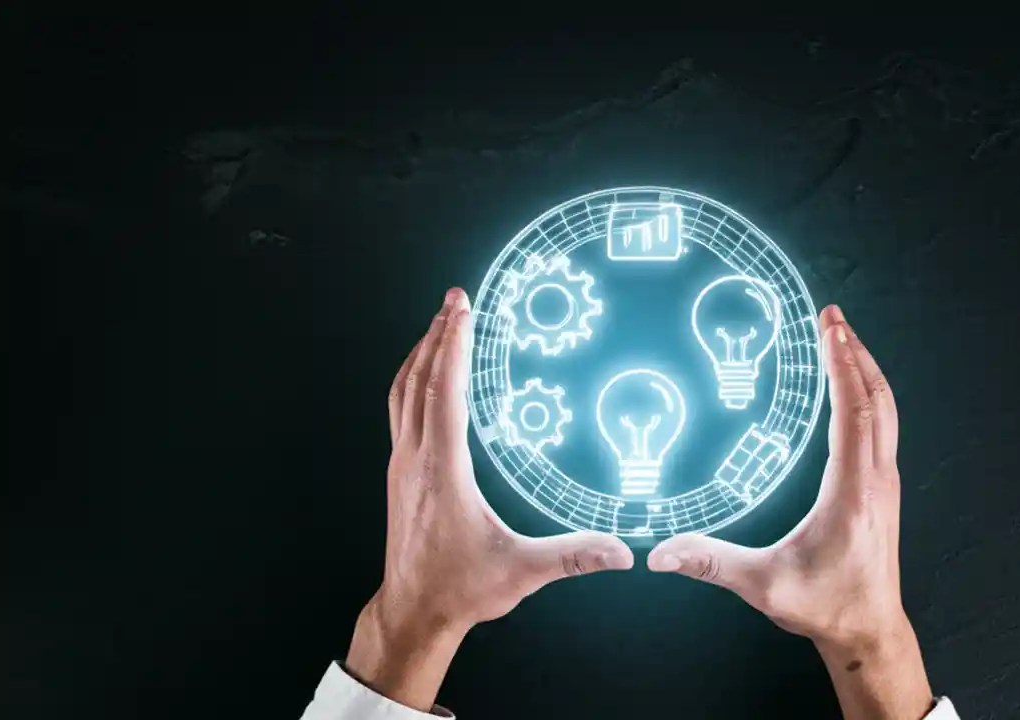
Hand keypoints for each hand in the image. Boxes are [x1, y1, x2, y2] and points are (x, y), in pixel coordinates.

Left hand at [346, 288, 633, 711]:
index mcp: (442, 470)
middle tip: (455, 298)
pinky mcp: (400, 473)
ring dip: (422, 353)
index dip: (454, 347)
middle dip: (439, 333)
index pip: (444, 392)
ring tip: (441, 324)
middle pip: (419, 379)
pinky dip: (413, 379)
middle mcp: (414, 459)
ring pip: (402, 391)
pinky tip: (427, 376)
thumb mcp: (520, 572)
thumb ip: (571, 556)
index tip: (461, 309)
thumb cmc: (458, 589)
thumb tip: (620, 551)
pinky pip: (400, 409)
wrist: (412, 611)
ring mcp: (401, 464)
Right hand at [648, 305, 933, 718]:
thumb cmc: (825, 606)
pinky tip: (849, 391)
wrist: (870, 632)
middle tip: (832, 316)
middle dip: (855, 353)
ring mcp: (885, 484)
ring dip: (865, 371)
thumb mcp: (765, 585)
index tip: (830, 328)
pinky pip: (882, 428)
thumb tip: (661, 553)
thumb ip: (713, 563)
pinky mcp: (882, 491)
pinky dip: (868, 396)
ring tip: (841, 339)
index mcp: (853, 491)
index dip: (841, 367)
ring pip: (886, 411)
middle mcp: (877, 479)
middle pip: (878, 400)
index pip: (855, 413)